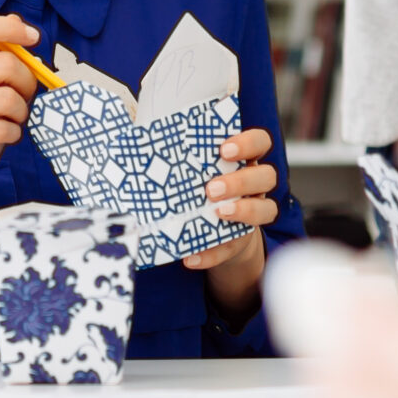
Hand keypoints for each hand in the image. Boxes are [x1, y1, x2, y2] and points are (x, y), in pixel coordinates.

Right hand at [0, 13, 40, 208]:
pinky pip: (3, 128)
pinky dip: (13, 134)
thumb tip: (15, 18)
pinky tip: (3, 137)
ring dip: (21, 113)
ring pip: (8, 98)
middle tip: (24, 99)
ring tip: (11, 121)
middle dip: (27, 83)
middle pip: (4, 64)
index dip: (7, 27)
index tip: (33, 37)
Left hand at [184, 127, 278, 318]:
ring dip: (244, 211)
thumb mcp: (187, 170)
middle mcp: (254, 185)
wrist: (207, 231)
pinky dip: (212, 254)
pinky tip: (192, 257)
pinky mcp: (242, 242)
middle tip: (211, 188)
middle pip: (266, 175)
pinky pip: (235, 248)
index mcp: (242, 160)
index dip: (248, 142)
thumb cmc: (193, 189)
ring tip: (217, 213)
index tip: (223, 149)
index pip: (259, 142)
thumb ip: (172, 156)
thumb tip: (130, 140)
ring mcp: (253, 212)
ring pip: (267, 209)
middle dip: (241, 181)